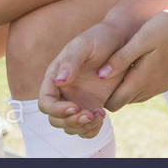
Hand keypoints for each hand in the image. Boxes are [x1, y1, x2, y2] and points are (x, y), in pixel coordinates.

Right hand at [38, 22, 129, 138]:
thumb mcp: (84, 46)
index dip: (56, 110)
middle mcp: (63, 93)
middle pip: (55, 119)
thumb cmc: (100, 38)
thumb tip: (58, 81)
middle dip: (70, 122)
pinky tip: (102, 117)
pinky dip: (92, 129)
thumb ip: (71, 62)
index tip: (74, 106)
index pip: (45, 103)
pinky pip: (86, 127)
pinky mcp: (93, 106)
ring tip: (99, 116)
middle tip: (89, 115)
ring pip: (70, 127)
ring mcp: (78, 101)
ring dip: (82, 128)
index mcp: (55, 78)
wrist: (122, 41)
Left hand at [97, 10, 167, 109]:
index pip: (115, 104)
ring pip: (138, 96)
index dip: (103, 97)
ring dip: (128, 88)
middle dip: (114, 93)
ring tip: (120, 69)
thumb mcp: (141, 40)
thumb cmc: (167, 28)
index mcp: (142, 80)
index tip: (96, 82)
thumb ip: (120, 59)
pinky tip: (139, 65)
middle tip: (105, 74)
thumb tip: (100, 76)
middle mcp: (152, 88)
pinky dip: (141, 83)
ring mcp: (163, 86)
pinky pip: (150, 89)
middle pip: (125, 101)